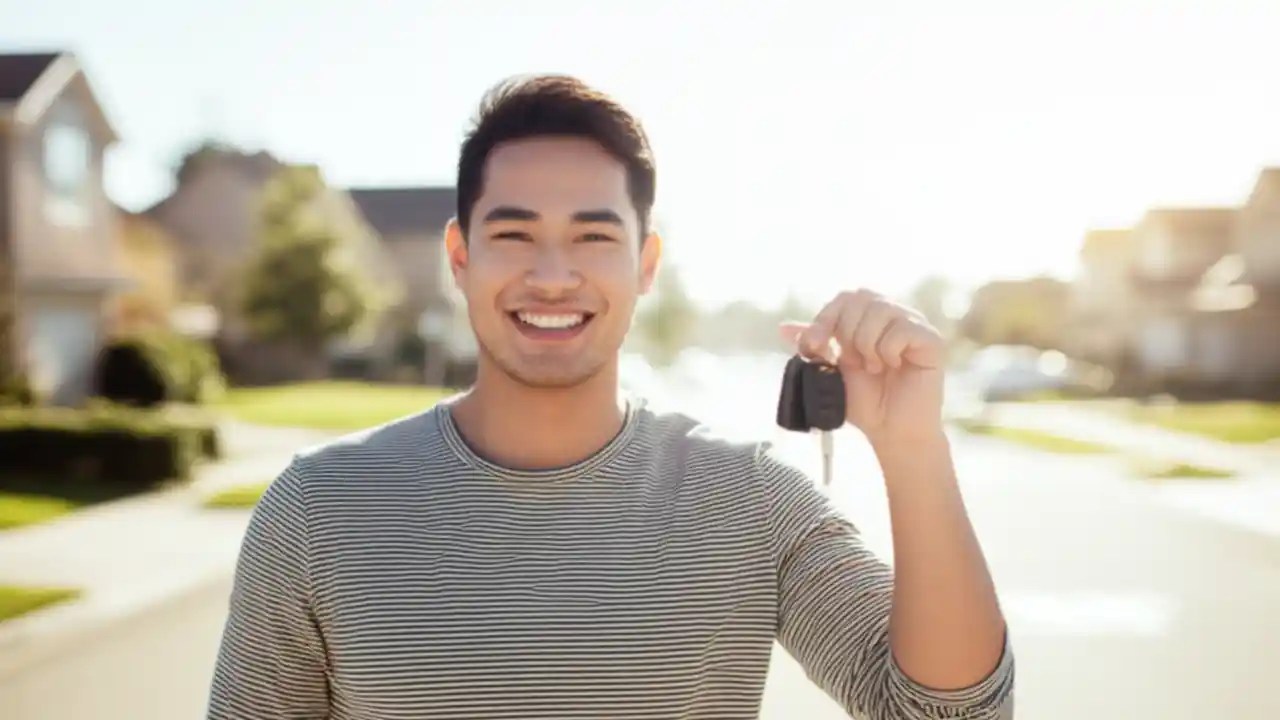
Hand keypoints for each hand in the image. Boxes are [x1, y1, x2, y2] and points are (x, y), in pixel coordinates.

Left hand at [780, 289, 945, 444]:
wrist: (890, 431)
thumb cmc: (865, 401)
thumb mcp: (830, 370)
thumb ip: (813, 346)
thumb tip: (783, 328)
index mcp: (870, 318)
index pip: (845, 297)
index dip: (826, 317)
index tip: (814, 346)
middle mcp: (894, 316)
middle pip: (861, 297)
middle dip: (846, 331)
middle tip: (851, 361)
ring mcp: (915, 325)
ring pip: (881, 310)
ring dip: (866, 343)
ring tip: (873, 367)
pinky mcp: (932, 341)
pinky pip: (902, 329)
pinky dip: (888, 350)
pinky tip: (892, 366)